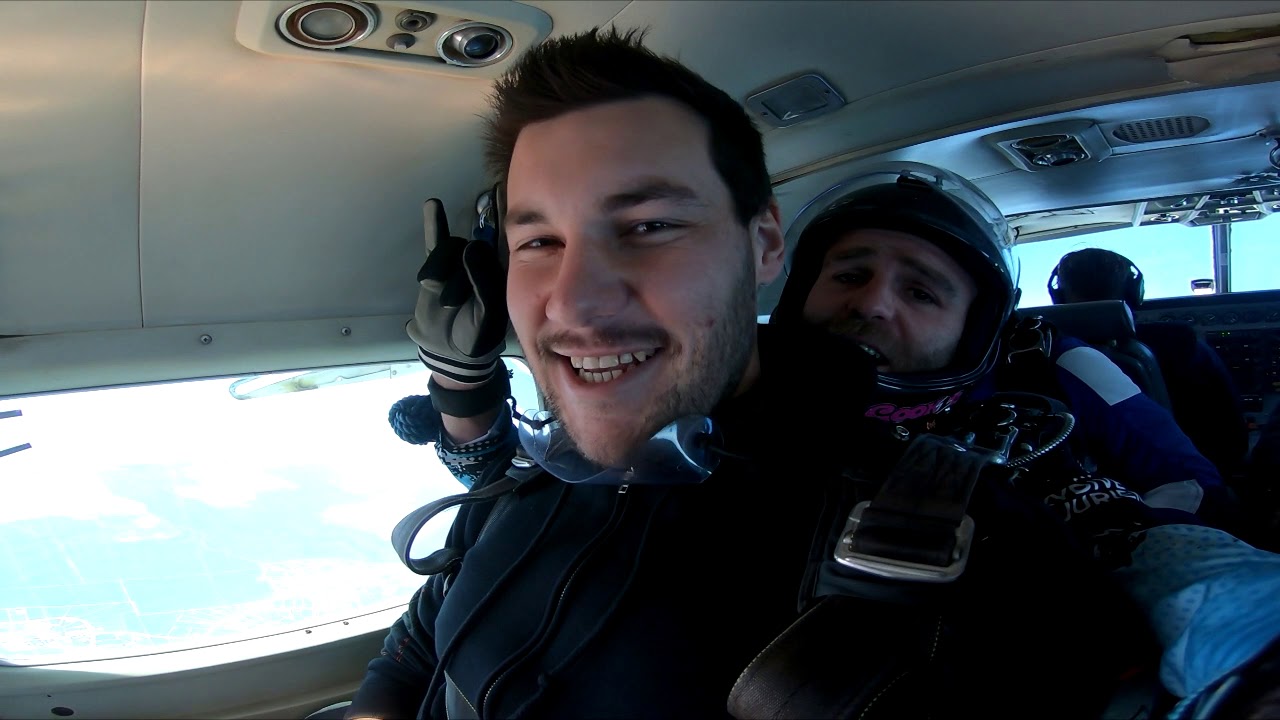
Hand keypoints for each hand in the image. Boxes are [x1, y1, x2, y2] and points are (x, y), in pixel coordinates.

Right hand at [406, 196, 507, 384]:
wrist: (452, 355)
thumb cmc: (475, 338)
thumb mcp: (485, 316)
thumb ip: (481, 283)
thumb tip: (471, 247)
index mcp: (497, 276)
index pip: (492, 252)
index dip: (488, 244)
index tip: (492, 219)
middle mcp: (479, 266)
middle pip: (468, 250)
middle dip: (458, 274)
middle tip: (450, 301)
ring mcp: (457, 266)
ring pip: (449, 250)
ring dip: (440, 268)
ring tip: (435, 289)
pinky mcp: (436, 269)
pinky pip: (436, 244)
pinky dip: (435, 225)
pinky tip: (433, 206)